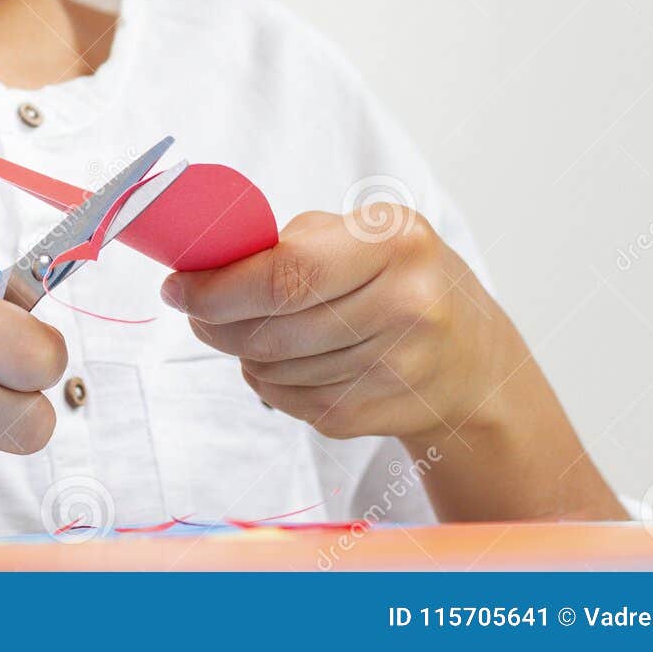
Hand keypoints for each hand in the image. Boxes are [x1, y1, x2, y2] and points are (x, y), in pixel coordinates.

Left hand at [158, 206, 624, 520]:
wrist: (474, 360)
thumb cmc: (401, 282)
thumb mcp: (363, 237)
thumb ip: (290, 244)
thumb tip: (204, 266)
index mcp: (397, 243)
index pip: (288, 273)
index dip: (219, 287)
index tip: (177, 288)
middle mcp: (408, 305)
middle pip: (272, 328)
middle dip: (215, 322)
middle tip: (196, 310)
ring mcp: (399, 368)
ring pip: (274, 369)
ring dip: (244, 351)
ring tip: (255, 330)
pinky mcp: (381, 415)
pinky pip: (292, 402)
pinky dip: (272, 382)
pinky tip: (291, 362)